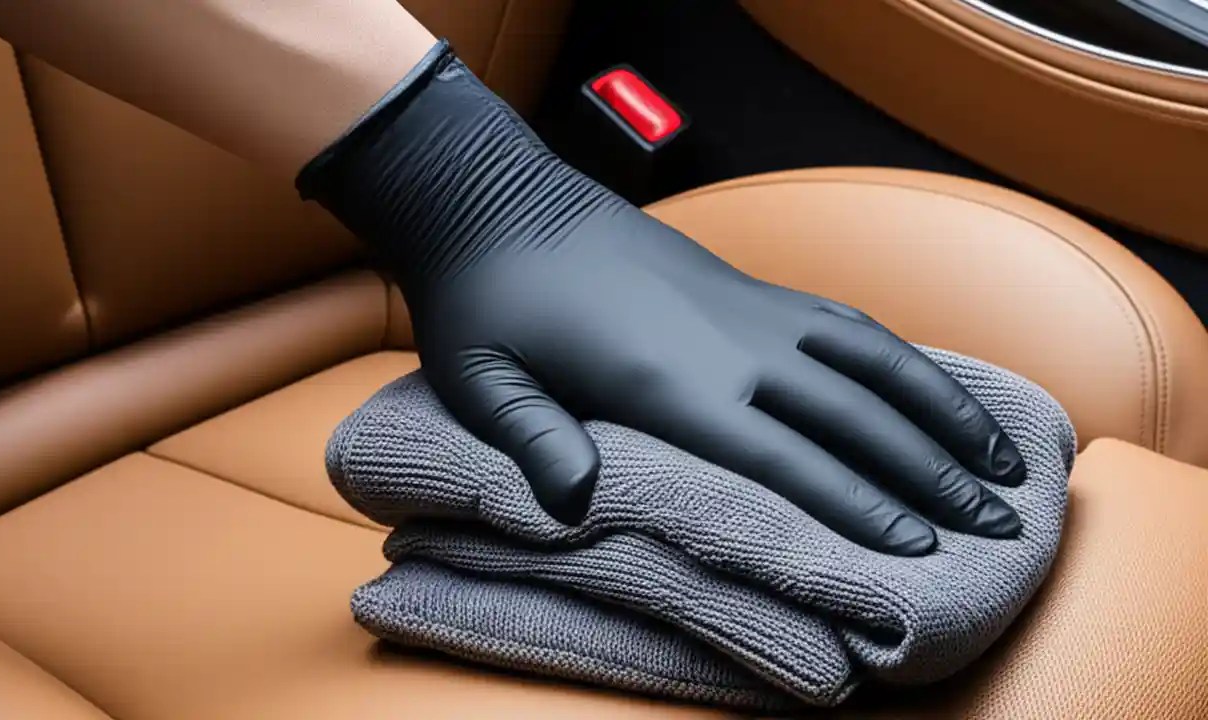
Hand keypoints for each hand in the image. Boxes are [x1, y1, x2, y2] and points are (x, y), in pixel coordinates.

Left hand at [298, 41, 1024, 554]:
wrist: (497, 204)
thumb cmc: (487, 303)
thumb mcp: (483, 380)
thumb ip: (533, 442)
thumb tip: (574, 508)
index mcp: (666, 380)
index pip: (784, 455)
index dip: (857, 505)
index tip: (920, 547)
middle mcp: (729, 343)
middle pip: (851, 414)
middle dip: (929, 472)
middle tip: (997, 523)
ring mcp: (746, 307)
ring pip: (870, 358)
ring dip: (940, 410)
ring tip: (1001, 459)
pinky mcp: (748, 285)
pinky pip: (845, 320)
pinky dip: (902, 357)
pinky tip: (930, 388)